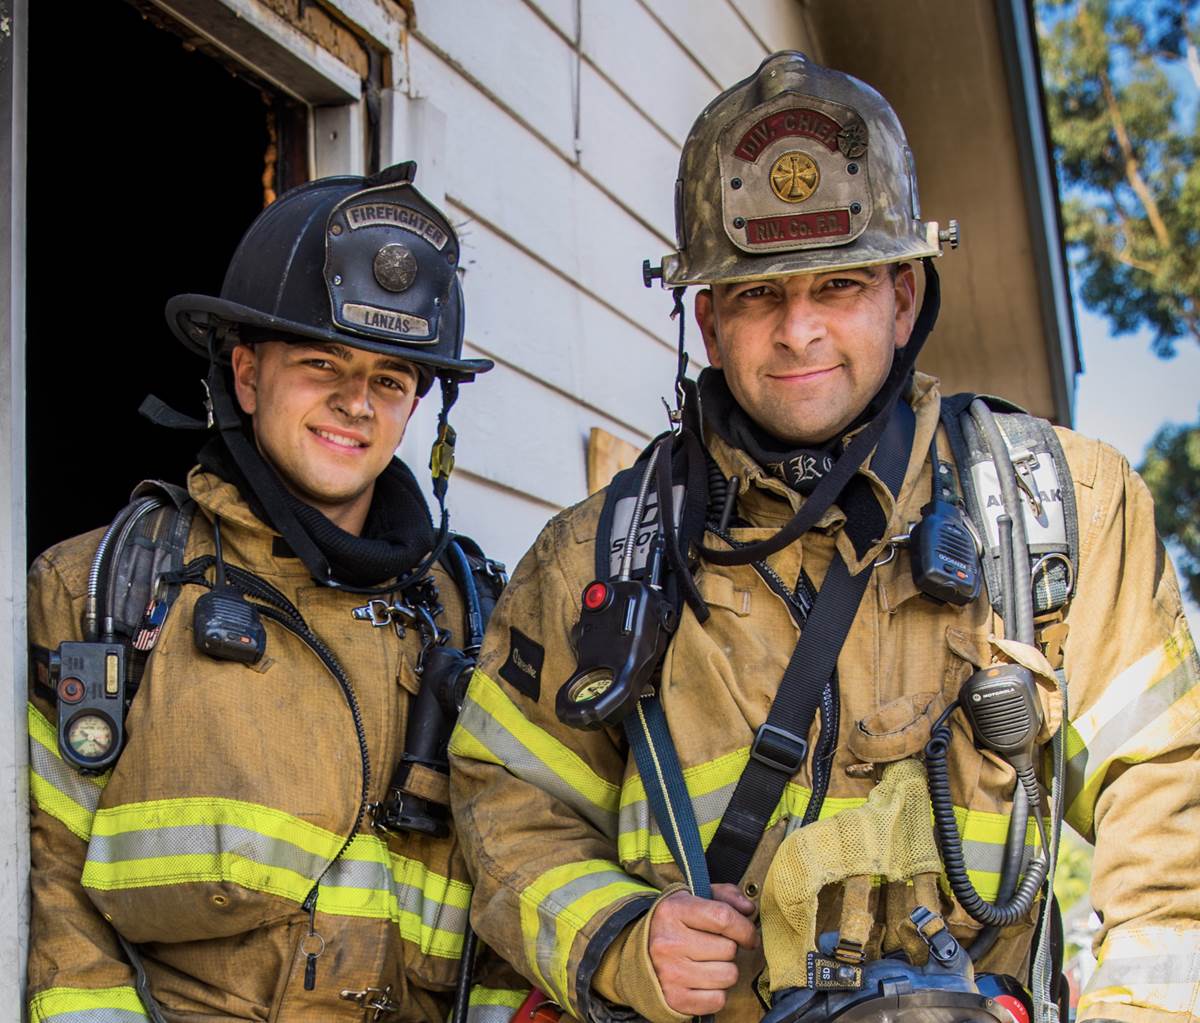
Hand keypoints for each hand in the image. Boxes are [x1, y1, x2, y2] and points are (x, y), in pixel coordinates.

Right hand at [648, 883, 758, 1015]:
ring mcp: (670, 973)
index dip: (745, 928)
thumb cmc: (675, 924)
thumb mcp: (693, 898)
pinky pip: (718, 999)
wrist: (640, 955)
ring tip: (709, 963)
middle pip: (729, 949)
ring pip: (728, 975)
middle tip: (714, 946)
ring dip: (725, 970)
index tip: (747, 935)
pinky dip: (717, 992)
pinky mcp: (675, 999)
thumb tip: (748, 909)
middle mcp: (669, 942)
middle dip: (729, 948)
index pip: (723, 918)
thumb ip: (725, 896)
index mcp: (673, 911)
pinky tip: (703, 981)